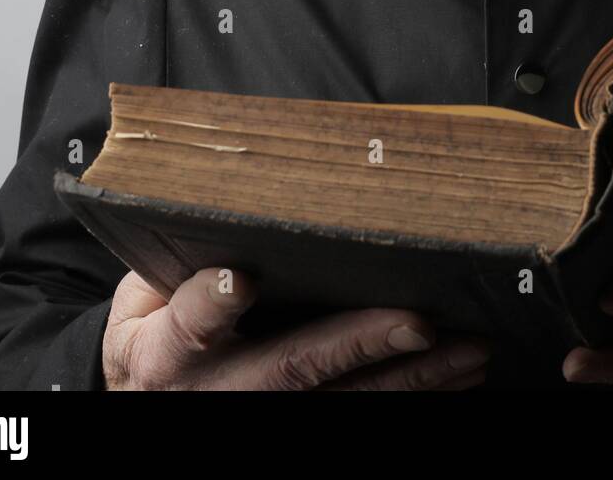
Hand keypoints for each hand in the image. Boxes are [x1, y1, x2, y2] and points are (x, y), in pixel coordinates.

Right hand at [102, 267, 491, 389]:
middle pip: (294, 368)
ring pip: (346, 401)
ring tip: (468, 348)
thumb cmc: (155, 331)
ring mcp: (265, 414)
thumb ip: (186, 253)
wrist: (147, 400)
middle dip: (359, 343)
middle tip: (417, 322)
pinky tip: (460, 377)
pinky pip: (363, 415)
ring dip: (414, 377)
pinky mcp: (299, 423)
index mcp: (169, 347)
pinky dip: (417, 395)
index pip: (188, 322)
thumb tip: (236, 188)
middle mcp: (221, 389)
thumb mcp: (143, 295)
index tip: (239, 280)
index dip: (211, 304)